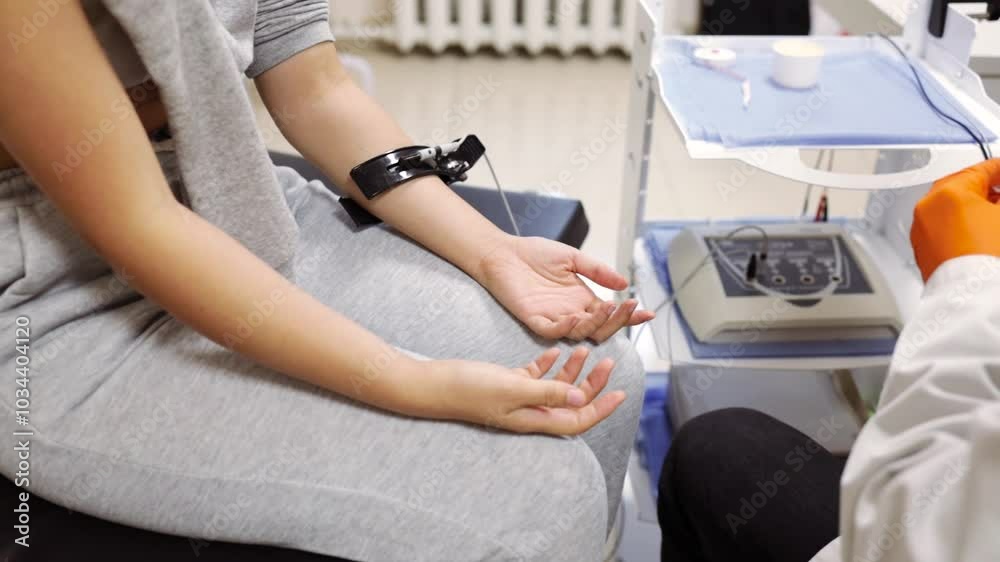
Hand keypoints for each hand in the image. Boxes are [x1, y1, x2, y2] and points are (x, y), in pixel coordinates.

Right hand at [423, 347, 624, 434]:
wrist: (434, 384)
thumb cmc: (469, 389)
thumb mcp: (513, 388)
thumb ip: (547, 393)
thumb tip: (579, 398)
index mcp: (533, 419)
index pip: (577, 420)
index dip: (601, 409)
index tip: (621, 394)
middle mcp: (529, 411)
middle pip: (570, 402)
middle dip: (592, 384)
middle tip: (608, 362)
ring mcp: (518, 397)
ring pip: (555, 386)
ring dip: (572, 369)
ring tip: (583, 349)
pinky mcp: (507, 383)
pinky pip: (536, 375)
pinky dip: (549, 363)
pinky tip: (556, 350)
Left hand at [477, 236, 653, 341]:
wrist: (504, 252)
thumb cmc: (535, 254)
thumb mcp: (573, 258)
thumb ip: (597, 271)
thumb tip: (624, 284)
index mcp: (582, 300)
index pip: (610, 314)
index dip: (628, 316)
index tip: (647, 312)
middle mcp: (571, 312)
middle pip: (601, 328)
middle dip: (617, 320)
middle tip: (628, 308)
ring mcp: (554, 318)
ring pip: (581, 333)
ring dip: (596, 323)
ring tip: (607, 307)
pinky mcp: (535, 320)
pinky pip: (554, 331)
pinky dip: (566, 328)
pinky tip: (576, 318)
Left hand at [912, 159, 999, 280]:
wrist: (974, 301)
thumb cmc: (990, 259)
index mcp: (946, 193)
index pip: (982, 169)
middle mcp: (927, 210)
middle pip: (963, 188)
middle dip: (989, 190)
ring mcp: (922, 232)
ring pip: (953, 210)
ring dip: (976, 209)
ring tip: (996, 217)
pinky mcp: (924, 252)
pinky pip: (945, 230)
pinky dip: (963, 227)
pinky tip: (984, 236)